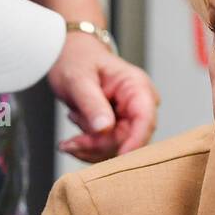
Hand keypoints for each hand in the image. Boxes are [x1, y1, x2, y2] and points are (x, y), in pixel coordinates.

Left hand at [49, 33, 158, 162]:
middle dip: (97, 145)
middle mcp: (138, 104)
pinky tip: (74, 139)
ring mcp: (129, 119)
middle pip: (128, 139)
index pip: (145, 119)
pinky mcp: (119, 130)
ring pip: (116, 149)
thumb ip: (92, 104)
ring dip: (89, 148)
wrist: (71, 57)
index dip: (135, 141)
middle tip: (69, 143)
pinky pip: (107, 150)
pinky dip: (88, 149)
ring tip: (72, 130)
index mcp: (136, 86)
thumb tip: (104, 128)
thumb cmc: (77, 61)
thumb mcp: (78, 79)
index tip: (118, 156)